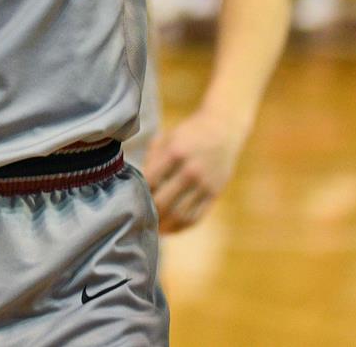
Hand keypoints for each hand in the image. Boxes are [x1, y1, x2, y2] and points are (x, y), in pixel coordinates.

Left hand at [144, 106, 250, 231]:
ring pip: (180, 215)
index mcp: (175, 153)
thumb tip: (139, 184)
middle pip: (163, 202)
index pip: (150, 182)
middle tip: (139, 217)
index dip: (139, 192)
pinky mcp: (214, 193)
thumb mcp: (167, 138)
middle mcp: (191, 170)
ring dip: (164, 225)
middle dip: (149, 212)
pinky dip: (181, 227)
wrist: (223, 128)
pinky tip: (170, 228)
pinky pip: (196, 217)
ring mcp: (205, 184)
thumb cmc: (189, 133)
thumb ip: (152, 159)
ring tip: (153, 227)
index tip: (132, 197)